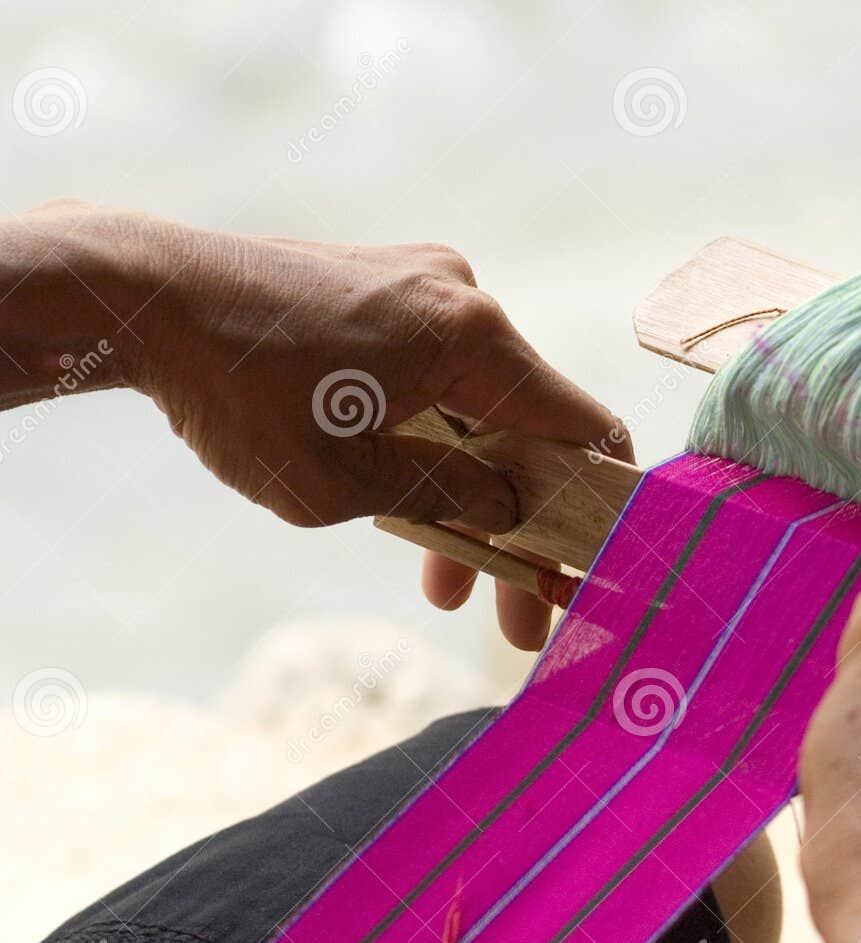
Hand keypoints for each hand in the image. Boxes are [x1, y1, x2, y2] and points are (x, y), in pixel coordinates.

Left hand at [9, 201, 631, 647]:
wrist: (138, 296)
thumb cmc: (238, 395)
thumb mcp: (347, 484)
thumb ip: (446, 495)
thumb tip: (505, 507)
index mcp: (472, 338)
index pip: (581, 426)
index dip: (601, 504)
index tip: (602, 568)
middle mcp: (462, 299)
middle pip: (525, 430)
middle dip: (521, 530)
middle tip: (519, 619)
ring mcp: (420, 287)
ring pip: (475, 409)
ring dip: (467, 493)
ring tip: (444, 583)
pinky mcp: (382, 289)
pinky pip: (434, 378)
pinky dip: (431, 442)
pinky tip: (406, 503)